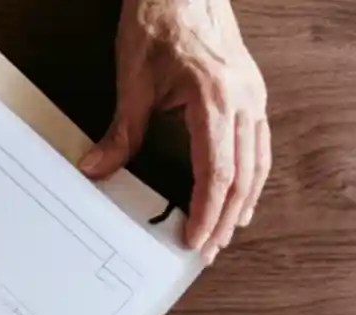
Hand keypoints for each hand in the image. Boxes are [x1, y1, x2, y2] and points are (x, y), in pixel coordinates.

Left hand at [80, 0, 269, 264]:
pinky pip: (259, 142)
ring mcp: (253, 94)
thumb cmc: (161, 21)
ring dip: (244, 201)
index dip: (207, 213)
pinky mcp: (251, 89)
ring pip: (258, 161)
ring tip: (226, 231)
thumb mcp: (132, 81)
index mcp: (216, 100)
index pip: (217, 173)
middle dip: (226, 218)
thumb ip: (120, 132)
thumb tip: (95, 169)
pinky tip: (241, 189)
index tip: (195, 239)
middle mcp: (243, 100)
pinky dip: (251, 173)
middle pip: (243, 176)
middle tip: (208, 250)